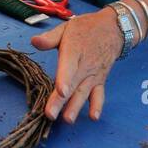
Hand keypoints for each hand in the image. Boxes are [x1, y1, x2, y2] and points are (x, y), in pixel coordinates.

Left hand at [32, 8, 121, 123]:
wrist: (114, 29)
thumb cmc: (85, 29)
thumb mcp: (66, 28)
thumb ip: (50, 38)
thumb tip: (34, 41)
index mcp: (73, 51)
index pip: (69, 67)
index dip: (65, 80)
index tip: (60, 91)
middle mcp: (84, 65)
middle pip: (72, 85)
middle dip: (62, 101)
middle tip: (51, 115)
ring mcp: (93, 75)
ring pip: (83, 93)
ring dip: (76, 107)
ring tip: (68, 120)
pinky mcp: (100, 80)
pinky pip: (99, 94)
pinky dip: (97, 105)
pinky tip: (93, 117)